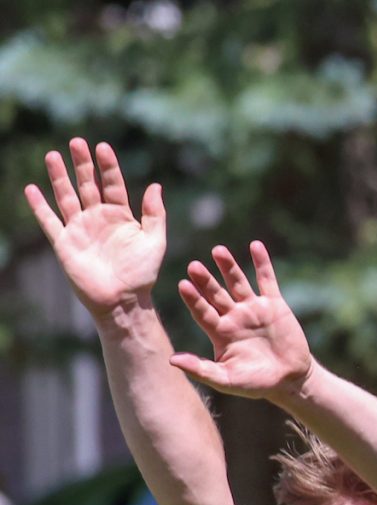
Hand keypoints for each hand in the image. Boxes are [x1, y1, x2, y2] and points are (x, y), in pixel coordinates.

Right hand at [24, 139, 166, 317]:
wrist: (123, 300)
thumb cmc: (142, 274)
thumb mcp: (154, 242)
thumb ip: (155, 214)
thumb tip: (156, 186)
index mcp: (120, 216)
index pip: (113, 185)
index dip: (108, 166)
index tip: (102, 147)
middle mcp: (98, 218)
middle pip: (88, 185)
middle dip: (82, 164)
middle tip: (77, 142)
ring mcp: (80, 229)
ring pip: (67, 197)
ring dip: (59, 177)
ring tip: (53, 155)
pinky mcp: (65, 243)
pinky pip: (49, 221)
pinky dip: (40, 206)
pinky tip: (32, 189)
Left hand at [168, 242, 314, 401]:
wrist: (290, 380)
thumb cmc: (257, 383)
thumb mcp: (227, 380)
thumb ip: (201, 370)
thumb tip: (172, 360)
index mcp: (219, 332)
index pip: (202, 311)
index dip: (194, 299)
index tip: (183, 285)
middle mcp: (233, 316)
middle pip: (216, 294)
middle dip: (206, 280)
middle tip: (193, 266)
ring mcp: (253, 308)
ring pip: (237, 283)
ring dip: (228, 267)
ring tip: (218, 251)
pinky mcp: (275, 305)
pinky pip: (267, 280)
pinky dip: (262, 263)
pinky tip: (256, 246)